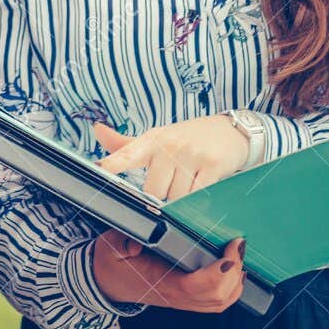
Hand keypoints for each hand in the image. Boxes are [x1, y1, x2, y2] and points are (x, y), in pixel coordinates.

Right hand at [91, 229, 245, 312]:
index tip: (232, 247)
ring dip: (236, 282)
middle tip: (238, 245)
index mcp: (162, 284)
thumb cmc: (112, 262)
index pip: (197, 285)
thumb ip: (122, 242)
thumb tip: (137, 244)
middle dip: (235, 271)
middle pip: (217, 296)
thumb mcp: (110, 246)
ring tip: (239, 256)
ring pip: (220, 303)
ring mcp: (182, 301)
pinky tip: (233, 271)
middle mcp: (176, 297)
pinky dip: (231, 289)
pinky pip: (216, 303)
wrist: (105, 282)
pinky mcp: (186, 300)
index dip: (220, 270)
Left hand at [92, 116, 248, 200]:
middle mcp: (170, 145)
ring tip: (190, 179)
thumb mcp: (158, 137)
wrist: (231, 131)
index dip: (112, 163)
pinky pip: (196, 196)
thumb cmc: (189, 138)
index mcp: (152, 139)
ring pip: (176, 197)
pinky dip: (197, 198)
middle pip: (154, 191)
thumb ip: (126, 144)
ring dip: (182, 197)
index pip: (127, 153)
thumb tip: (97, 130)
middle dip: (163, 194)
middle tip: (174, 179)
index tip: (98, 169)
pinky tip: (202, 184)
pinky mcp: (213, 165)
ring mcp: (191, 155)